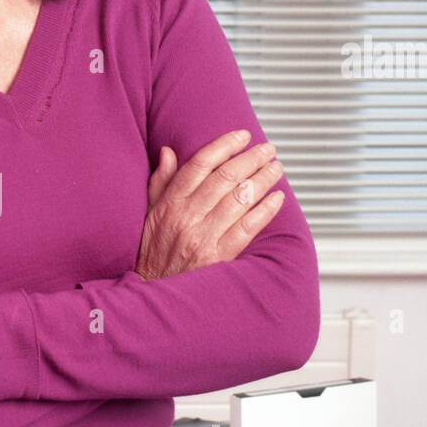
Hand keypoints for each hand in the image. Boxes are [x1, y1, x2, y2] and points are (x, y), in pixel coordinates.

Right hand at [137, 129, 285, 280]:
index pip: (200, 164)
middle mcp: (187, 217)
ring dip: (263, 180)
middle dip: (251, 158)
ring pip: (239, 199)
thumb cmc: (153, 252)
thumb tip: (168, 152)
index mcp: (170, 203)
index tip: (242, 136)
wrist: (154, 290)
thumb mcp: (149, 213)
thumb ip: (160, 182)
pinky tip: (276, 199)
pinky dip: (265, 211)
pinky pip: (247, 228)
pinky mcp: (218, 257)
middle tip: (268, 150)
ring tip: (276, 169)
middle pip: (225, 178)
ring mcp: (203, 237)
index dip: (224, 146)